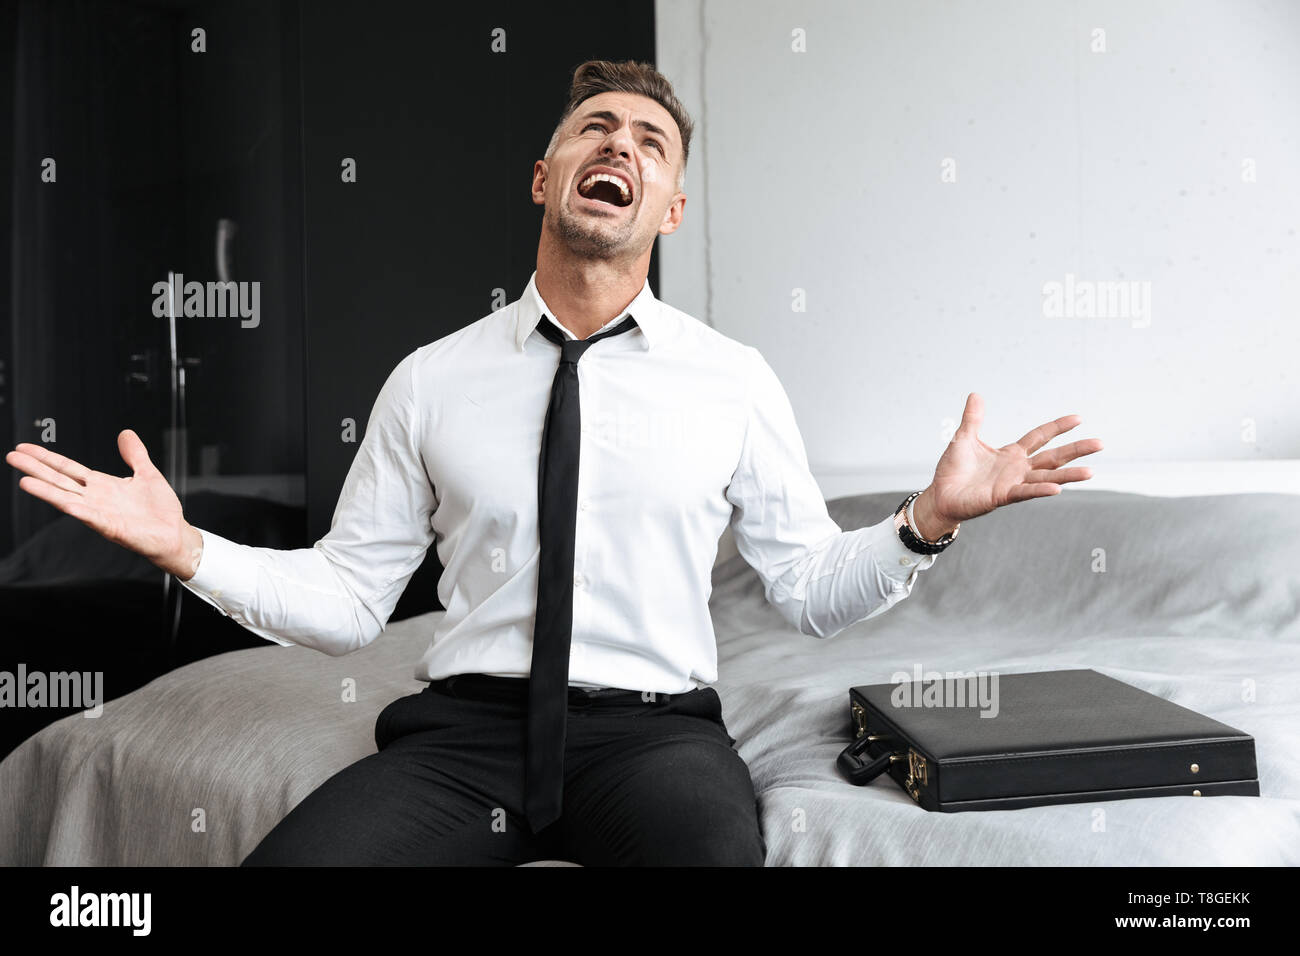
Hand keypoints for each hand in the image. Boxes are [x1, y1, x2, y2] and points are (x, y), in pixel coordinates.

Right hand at [5, 430, 202, 578]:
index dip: (47, 457)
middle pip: (60, 480)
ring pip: (68, 498)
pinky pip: (90, 517)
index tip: (25, 447)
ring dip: (47, 490)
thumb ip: (135, 454)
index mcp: (102, 485)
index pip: (68, 468)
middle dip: (36, 468)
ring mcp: (100, 513)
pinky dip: (77, 509)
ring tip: (24, 480)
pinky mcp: (111, 527)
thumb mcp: (148, 473)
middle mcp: (96, 498)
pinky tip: (62, 502)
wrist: (175, 534)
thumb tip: (125, 433)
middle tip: (12, 456)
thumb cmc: (160, 509)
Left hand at [914, 393, 1103, 535]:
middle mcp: (1017, 469)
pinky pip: (1025, 492)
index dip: (1057, 427)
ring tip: (1091, 472)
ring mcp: (1013, 483)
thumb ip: (973, 418)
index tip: (1079, 418)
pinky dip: (1041, 490)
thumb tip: (975, 394)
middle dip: (1076, 450)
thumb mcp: (964, 439)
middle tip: (1100, 443)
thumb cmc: (953, 470)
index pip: (1040, 437)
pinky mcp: (1003, 497)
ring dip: (1068, 475)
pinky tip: (1058, 488)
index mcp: (1011, 454)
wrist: (940, 495)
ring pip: (1046, 477)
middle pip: (1052, 456)